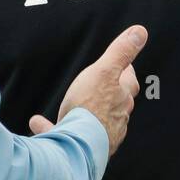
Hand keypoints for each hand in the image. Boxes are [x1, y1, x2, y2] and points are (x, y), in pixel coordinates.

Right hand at [28, 25, 146, 155]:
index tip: (124, 66)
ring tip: (72, 107)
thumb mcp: (105, 71)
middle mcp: (115, 119)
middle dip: (110, 94)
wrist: (77, 146)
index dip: (126, 73)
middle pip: (116, 103)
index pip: (130, 82)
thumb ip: (121, 52)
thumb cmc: (91, 107)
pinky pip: (65, 135)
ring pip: (94, 122)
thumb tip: (141, 31)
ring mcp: (100, 136)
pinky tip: (38, 122)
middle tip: (102, 85)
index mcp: (121, 99)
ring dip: (86, 114)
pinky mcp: (80, 148)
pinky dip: (54, 127)